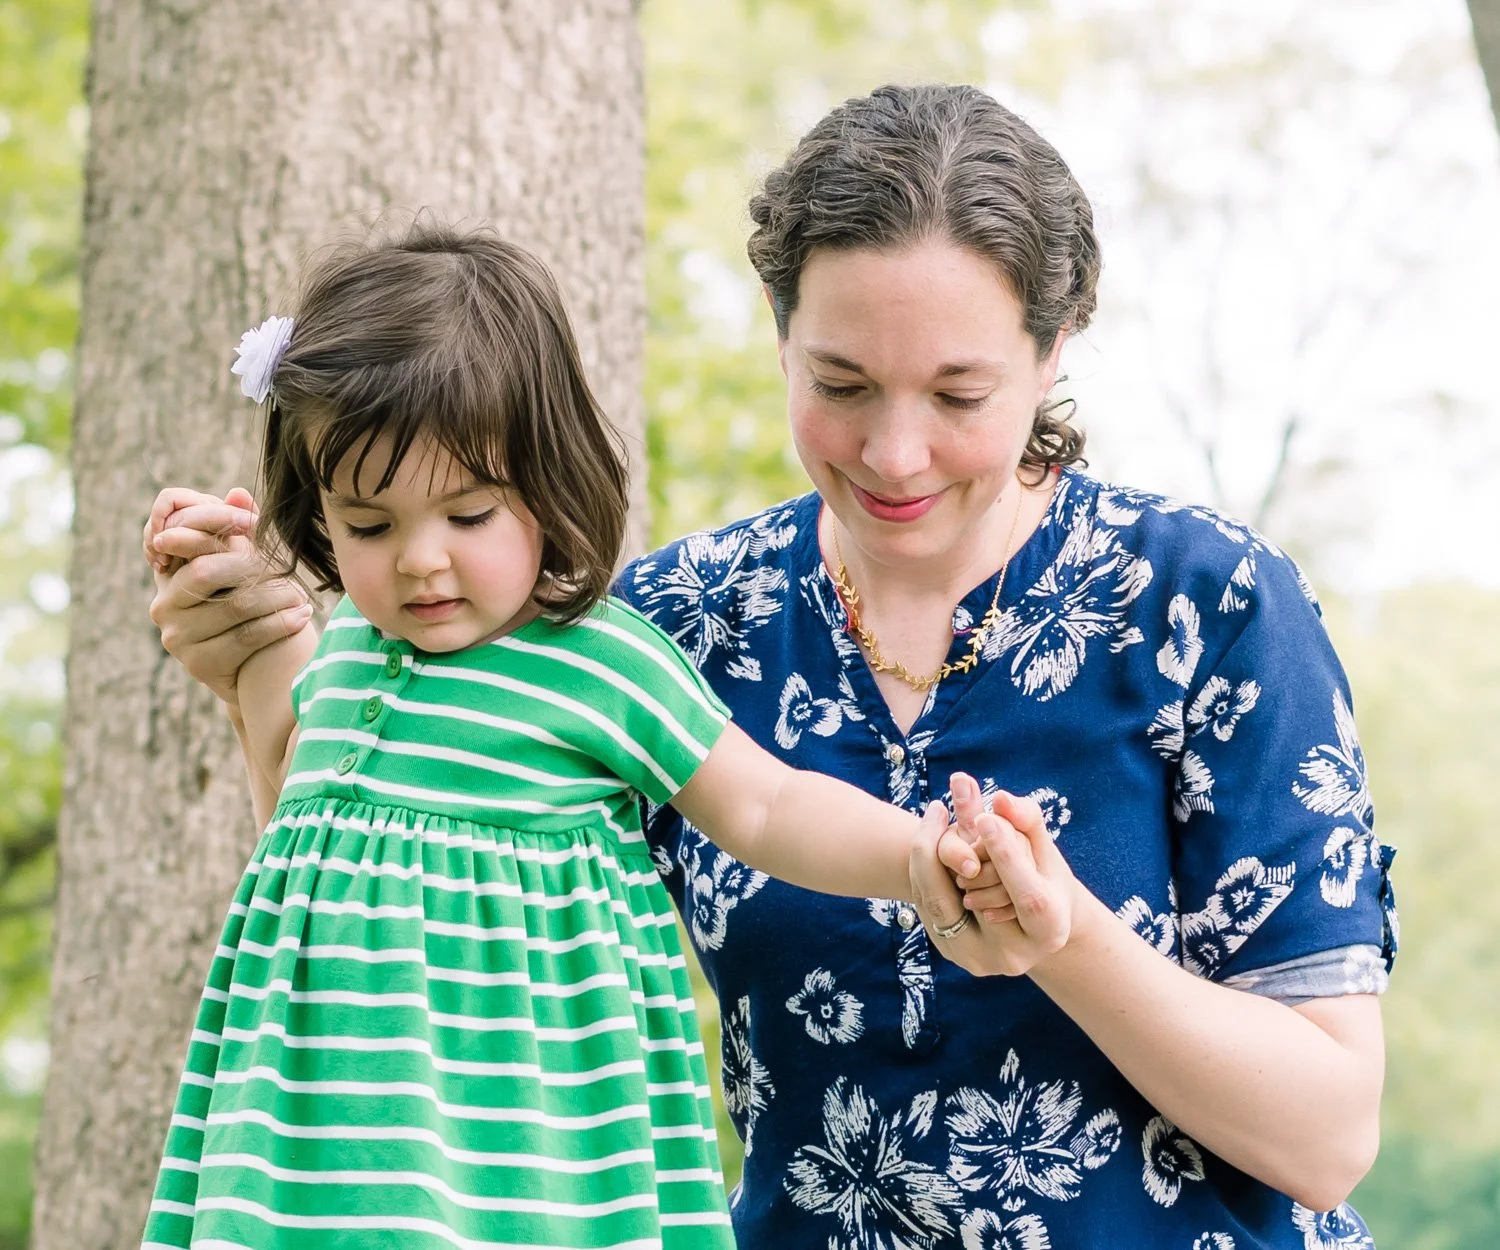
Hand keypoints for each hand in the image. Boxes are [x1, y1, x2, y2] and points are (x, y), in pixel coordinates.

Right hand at [145, 487, 312, 703]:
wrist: (256, 667)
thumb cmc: (251, 606)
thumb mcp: (241, 566)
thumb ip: (237, 531)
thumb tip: (238, 493)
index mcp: (169, 574)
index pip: (184, 538)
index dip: (215, 525)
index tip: (254, 526)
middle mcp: (163, 604)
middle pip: (209, 571)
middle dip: (253, 567)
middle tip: (288, 568)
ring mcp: (176, 637)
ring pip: (233, 606)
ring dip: (276, 598)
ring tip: (302, 596)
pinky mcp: (197, 664)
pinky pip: (245, 638)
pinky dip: (279, 625)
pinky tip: (302, 618)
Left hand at [909, 773, 1077, 976]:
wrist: (1028, 922)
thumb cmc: (1043, 876)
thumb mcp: (1041, 848)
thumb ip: (1027, 819)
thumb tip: (1002, 798)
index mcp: (1049, 929)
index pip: (1026, 893)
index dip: (1004, 854)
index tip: (985, 817)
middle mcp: (1013, 955)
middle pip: (972, 897)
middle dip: (950, 848)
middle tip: (938, 806)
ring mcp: (979, 959)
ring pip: (938, 902)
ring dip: (929, 857)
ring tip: (934, 817)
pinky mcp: (952, 954)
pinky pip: (925, 907)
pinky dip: (923, 872)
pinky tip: (925, 841)